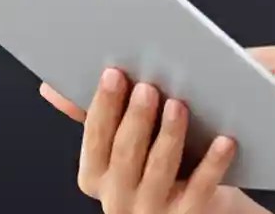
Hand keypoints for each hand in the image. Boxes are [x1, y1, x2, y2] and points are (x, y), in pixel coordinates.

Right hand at [39, 69, 239, 213]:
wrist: (196, 209)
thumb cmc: (155, 167)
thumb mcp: (121, 144)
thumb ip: (94, 116)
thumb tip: (51, 87)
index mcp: (96, 176)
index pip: (94, 138)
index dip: (104, 105)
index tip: (114, 73)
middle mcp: (118, 198)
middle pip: (125, 154)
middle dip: (136, 118)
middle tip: (149, 86)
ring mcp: (152, 212)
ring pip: (159, 170)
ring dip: (168, 135)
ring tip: (178, 105)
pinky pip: (200, 190)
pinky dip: (212, 164)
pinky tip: (223, 140)